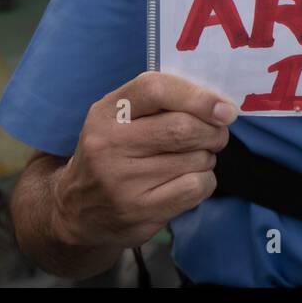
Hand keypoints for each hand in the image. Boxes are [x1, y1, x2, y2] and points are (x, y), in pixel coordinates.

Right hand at [52, 72, 236, 249]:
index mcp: (106, 113)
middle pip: (182, 128)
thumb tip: (221, 107)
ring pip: (194, 159)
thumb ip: (162, 103)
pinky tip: (190, 180)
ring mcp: (122, 182)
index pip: (155, 90)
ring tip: (193, 158)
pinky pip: (195, 188)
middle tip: (217, 134)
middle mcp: (109, 145)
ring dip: (207, 157)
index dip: (198, 96)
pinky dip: (205, 181)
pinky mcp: (139, 212)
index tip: (225, 108)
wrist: (76, 209)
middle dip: (212, 131)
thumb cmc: (112, 152)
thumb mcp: (120, 118)